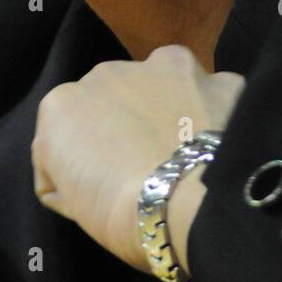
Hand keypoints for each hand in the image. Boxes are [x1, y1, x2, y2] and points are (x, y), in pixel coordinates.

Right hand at [31, 45, 244, 272]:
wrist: (195, 206)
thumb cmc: (122, 214)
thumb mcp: (75, 206)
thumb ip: (69, 175)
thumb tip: (73, 179)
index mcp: (62, 105)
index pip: (65, 133)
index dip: (82, 163)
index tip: (102, 190)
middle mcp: (106, 73)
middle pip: (111, 100)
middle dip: (124, 125)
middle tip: (143, 169)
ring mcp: (162, 67)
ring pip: (159, 87)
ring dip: (165, 109)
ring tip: (185, 154)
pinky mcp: (216, 78)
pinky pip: (209, 95)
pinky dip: (212, 114)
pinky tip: (219, 146)